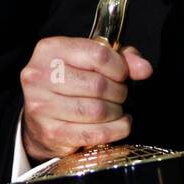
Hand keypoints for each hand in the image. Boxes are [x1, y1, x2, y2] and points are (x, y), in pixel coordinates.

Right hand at [20, 36, 152, 160]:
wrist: (39, 118)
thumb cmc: (69, 83)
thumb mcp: (91, 60)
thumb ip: (122, 58)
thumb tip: (144, 69)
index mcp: (50, 50)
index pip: (98, 55)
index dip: (120, 67)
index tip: (123, 75)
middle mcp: (40, 76)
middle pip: (98, 85)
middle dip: (119, 92)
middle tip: (119, 94)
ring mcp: (42, 105)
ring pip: (97, 111)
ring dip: (116, 112)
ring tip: (116, 109)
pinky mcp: (50, 133)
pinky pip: (94, 134)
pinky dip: (115, 130)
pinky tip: (119, 124)